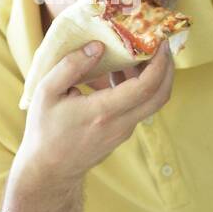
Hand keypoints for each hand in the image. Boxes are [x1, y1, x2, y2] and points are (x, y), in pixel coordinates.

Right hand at [17, 40, 174, 182]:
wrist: (51, 169)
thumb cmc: (45, 130)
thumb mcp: (46, 93)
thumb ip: (71, 66)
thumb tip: (98, 46)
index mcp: (104, 112)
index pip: (145, 87)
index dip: (159, 63)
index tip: (161, 42)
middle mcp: (121, 123)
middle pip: (161, 95)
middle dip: (168, 68)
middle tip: (162, 45)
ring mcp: (125, 130)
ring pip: (151, 101)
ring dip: (152, 77)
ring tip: (137, 53)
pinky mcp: (123, 132)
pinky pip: (139, 106)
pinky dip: (139, 87)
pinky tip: (120, 72)